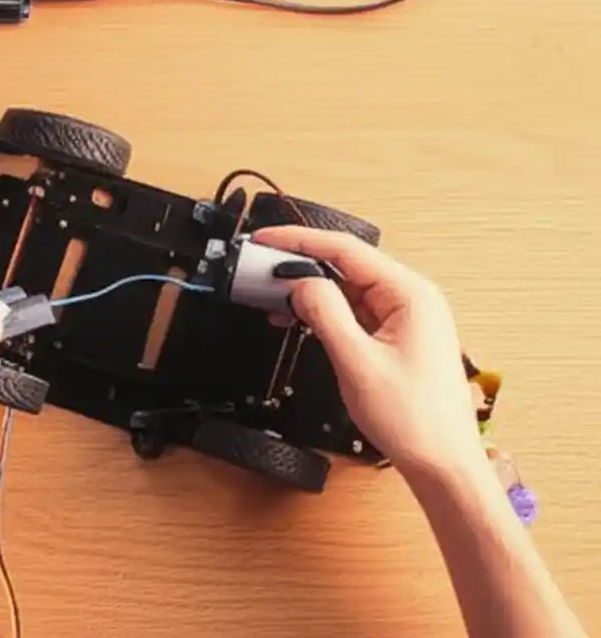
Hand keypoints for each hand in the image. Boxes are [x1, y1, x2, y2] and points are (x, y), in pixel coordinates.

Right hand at [252, 226, 481, 476]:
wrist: (442, 462)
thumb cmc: (415, 419)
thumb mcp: (358, 362)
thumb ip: (326, 315)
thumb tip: (300, 284)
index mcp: (410, 294)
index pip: (346, 251)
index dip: (300, 241)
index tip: (266, 240)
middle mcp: (411, 299)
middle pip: (345, 267)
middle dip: (300, 266)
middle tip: (260, 269)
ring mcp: (404, 318)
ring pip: (346, 290)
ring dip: (309, 293)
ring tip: (269, 295)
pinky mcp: (395, 337)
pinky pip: (353, 312)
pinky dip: (322, 313)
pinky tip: (295, 317)